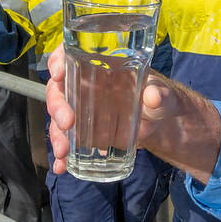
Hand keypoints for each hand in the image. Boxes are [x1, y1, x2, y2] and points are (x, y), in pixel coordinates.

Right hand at [44, 47, 220, 180]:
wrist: (160, 123)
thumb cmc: (160, 98)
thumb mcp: (163, 94)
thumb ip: (161, 95)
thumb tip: (154, 97)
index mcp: (100, 67)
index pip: (70, 55)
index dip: (58, 60)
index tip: (59, 73)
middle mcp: (84, 86)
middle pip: (59, 90)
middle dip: (57, 107)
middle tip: (67, 123)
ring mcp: (81, 110)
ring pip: (59, 118)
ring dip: (57, 135)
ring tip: (64, 153)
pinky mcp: (84, 132)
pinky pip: (67, 141)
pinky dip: (61, 155)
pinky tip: (60, 166)